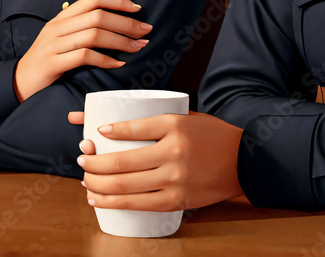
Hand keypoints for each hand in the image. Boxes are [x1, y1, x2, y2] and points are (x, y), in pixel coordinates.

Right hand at [13, 0, 150, 101]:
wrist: (18, 82)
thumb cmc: (48, 59)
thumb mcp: (63, 38)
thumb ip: (83, 27)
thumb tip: (115, 22)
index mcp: (64, 16)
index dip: (118, 1)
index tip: (138, 9)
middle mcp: (59, 25)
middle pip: (99, 16)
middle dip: (127, 23)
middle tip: (146, 31)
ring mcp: (54, 43)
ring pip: (94, 34)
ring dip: (121, 40)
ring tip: (138, 47)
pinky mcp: (53, 63)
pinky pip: (84, 56)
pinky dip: (105, 59)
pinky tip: (118, 64)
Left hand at [68, 111, 243, 211]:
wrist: (243, 160)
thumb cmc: (210, 135)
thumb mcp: (185, 118)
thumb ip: (154, 122)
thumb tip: (115, 121)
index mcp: (175, 124)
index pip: (133, 127)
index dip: (109, 131)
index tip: (94, 133)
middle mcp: (173, 151)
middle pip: (121, 162)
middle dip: (93, 163)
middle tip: (81, 158)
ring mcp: (174, 179)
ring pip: (124, 187)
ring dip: (97, 185)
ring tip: (85, 179)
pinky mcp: (176, 200)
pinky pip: (138, 204)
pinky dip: (113, 203)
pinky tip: (98, 198)